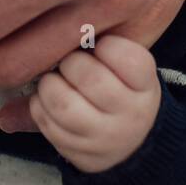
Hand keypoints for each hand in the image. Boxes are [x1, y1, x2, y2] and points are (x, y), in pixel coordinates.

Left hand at [25, 36, 160, 173]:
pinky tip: (49, 100)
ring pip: (63, 104)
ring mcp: (104, 138)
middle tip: (70, 61)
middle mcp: (130, 116)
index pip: (128, 58)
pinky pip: (47, 124)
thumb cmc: (124, 90)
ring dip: (49, 84)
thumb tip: (57, 31)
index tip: (100, 46)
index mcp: (145, 87)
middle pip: (90, 78)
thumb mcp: (129, 69)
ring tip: (54, 80)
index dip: (106, 45)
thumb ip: (103, 47)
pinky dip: (39, 106)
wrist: (131, 143)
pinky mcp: (78, 153)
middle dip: (71, 62)